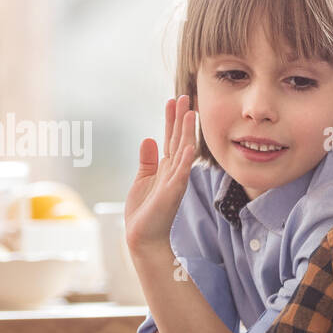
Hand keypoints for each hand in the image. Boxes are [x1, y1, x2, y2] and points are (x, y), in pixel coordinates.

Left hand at [125, 95, 197, 254]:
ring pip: (182, 152)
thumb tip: (148, 138)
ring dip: (187, 133)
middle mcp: (174, 171)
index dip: (172, 119)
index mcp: (166, 167)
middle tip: (185, 96)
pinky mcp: (172, 194)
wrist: (143, 237)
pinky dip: (185, 162)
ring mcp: (175, 182)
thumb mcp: (142, 179)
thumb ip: (147, 159)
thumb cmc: (144, 211)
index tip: (174, 100)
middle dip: (181, 118)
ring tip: (190, 113)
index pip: (170, 137)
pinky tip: (189, 148)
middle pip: (179, 139)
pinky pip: (180, 175)